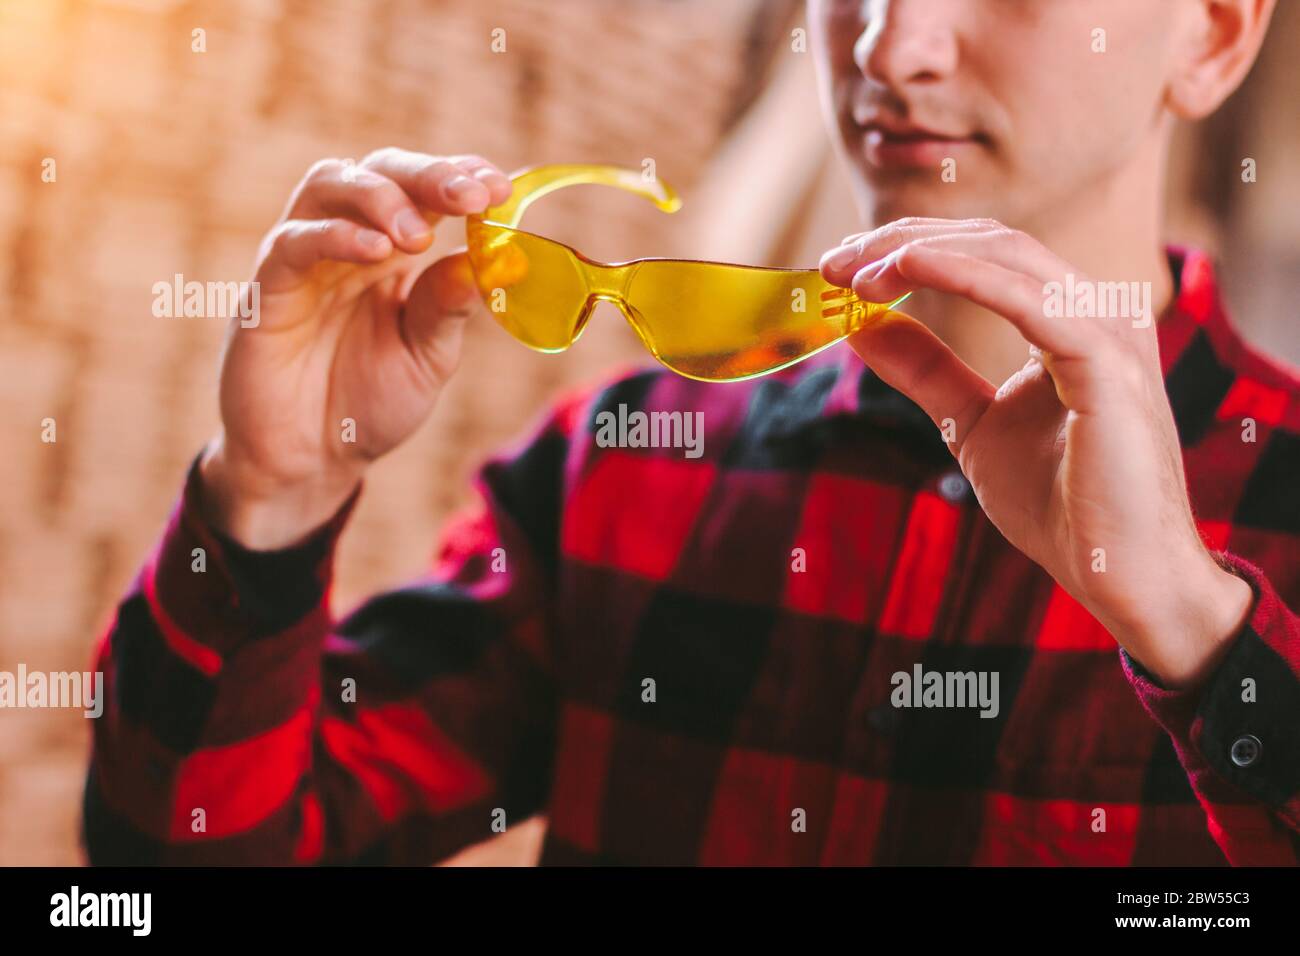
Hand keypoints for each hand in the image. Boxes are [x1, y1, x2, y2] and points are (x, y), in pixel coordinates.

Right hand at [201, 149, 511, 547]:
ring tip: (419, 234)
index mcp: (395, 254)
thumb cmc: (370, 404)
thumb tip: (501, 258)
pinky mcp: (267, 290)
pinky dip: (335, 237)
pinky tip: (376, 253)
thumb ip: (450, 306)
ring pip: (330, 185)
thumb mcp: (427, 356)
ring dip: (380, 196)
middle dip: (430, 174)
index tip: (503, 187)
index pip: (426, 192)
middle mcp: (349, 243)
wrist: (312, 463)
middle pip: (381, 171)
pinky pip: (293, 243)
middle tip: (473, 194)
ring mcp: (305, 260)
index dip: (462, 176)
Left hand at [820, 219, 1253, 688]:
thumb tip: (862, 323)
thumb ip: (924, 369)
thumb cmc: (1058, 503)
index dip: (910, 248)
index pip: (986, 254)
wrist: (1117, 573)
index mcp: (1072, 318)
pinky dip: (960, 274)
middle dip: (902, 241)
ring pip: (1005, 255)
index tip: (842, 265)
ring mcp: (1109, 329)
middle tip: (833, 262)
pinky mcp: (1108, 361)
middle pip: (990, 240)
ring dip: (920, 252)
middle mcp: (1098, 309)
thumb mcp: (968, 422)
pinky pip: (1026, 299)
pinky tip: (906, 270)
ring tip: (854, 272)